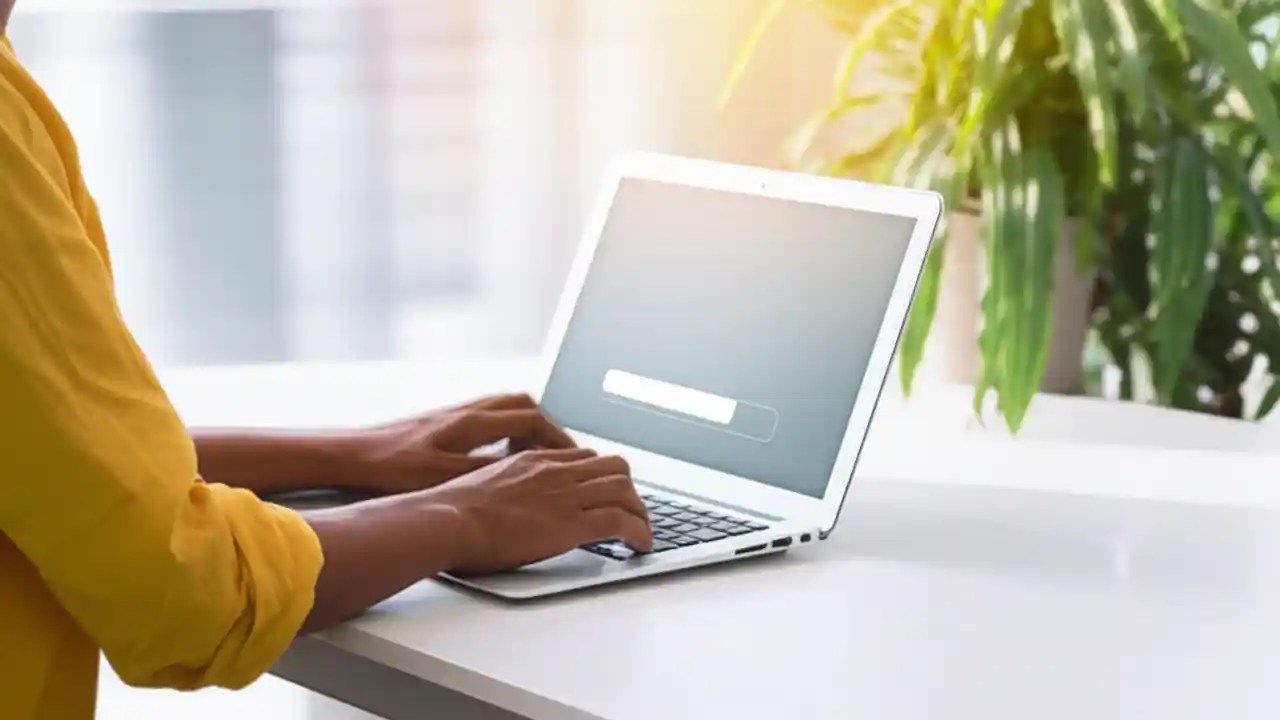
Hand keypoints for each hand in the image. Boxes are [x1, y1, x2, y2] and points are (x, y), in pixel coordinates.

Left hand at [351, 394, 575, 494]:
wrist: (352, 454)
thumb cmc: (390, 467)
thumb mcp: (444, 477)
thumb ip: (487, 472)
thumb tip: (523, 472)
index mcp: (472, 422)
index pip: (532, 419)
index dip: (558, 438)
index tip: (573, 457)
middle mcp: (468, 410)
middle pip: (525, 407)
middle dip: (550, 429)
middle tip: (565, 453)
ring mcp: (455, 414)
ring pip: (507, 408)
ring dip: (530, 427)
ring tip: (540, 454)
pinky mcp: (444, 422)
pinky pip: (490, 417)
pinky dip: (507, 432)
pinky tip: (502, 455)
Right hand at [426, 448, 652, 575]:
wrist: (444, 520)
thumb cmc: (449, 512)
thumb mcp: (481, 486)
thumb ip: (502, 490)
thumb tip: (501, 507)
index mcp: (532, 460)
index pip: (582, 457)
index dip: (599, 475)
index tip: (603, 491)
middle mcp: (554, 471)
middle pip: (612, 465)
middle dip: (628, 488)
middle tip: (631, 510)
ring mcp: (564, 495)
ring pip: (624, 488)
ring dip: (640, 511)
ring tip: (643, 531)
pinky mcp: (570, 523)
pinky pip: (620, 521)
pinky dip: (639, 532)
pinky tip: (642, 546)